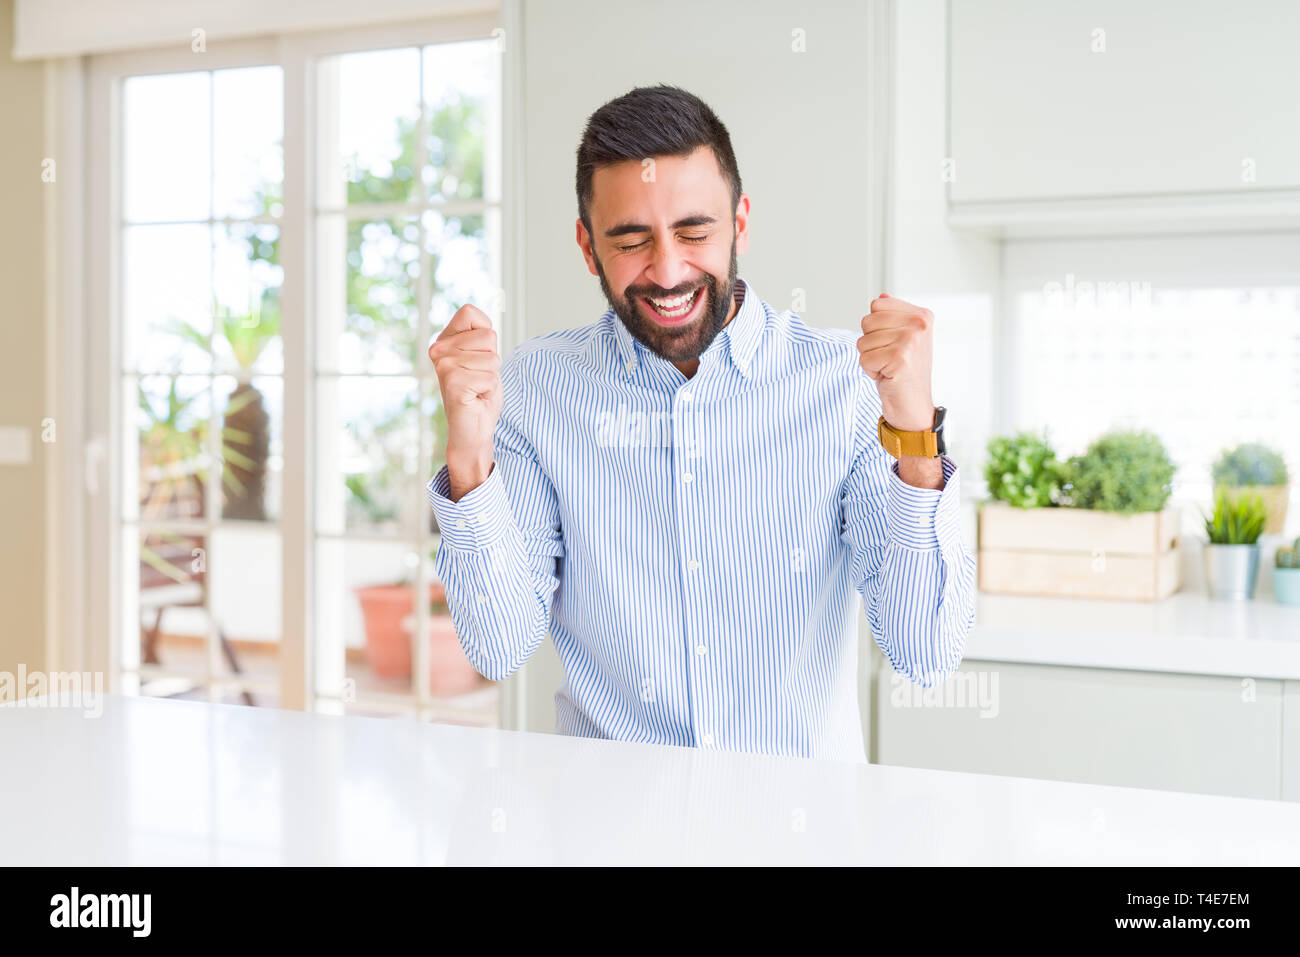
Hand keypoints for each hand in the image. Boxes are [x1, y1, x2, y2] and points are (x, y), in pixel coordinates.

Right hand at [429, 304, 500, 497]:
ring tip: (477, 388)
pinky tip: (476, 398)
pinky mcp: (453, 383)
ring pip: (492, 358)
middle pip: (488, 336)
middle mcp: (438, 350)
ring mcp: (444, 366)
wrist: (473, 429)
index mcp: (443, 340)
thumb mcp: (482, 357)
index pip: (470, 312)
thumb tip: (488, 326)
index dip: (485, 333)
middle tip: (478, 378)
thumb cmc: (479, 392)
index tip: (477, 356)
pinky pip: (491, 377)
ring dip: (492, 376)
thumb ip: (481, 337)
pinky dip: (490, 390)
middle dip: (492, 360)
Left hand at [857, 293, 935, 431]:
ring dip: (870, 358)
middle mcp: (919, 325)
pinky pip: (863, 358)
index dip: (876, 327)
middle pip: (867, 321)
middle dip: (871, 343)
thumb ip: (893, 316)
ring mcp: (910, 340)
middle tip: (889, 358)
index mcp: (922, 315)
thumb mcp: (902, 338)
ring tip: (888, 367)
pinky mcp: (899, 358)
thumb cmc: (905, 372)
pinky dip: (869, 371)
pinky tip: (886, 376)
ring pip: (863, 341)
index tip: (893, 343)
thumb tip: (882, 297)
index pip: (877, 305)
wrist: (913, 405)